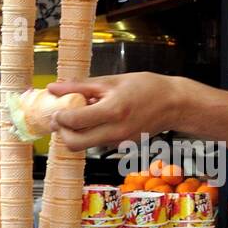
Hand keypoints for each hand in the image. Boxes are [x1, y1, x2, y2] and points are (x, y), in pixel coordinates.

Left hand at [47, 73, 179, 149]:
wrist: (173, 104)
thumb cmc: (146, 88)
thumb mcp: (111, 81)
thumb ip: (79, 86)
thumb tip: (54, 88)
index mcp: (113, 111)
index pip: (74, 121)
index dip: (58, 117)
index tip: (55, 110)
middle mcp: (115, 132)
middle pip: (74, 144)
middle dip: (62, 132)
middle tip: (60, 119)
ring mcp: (119, 142)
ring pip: (84, 146)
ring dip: (75, 133)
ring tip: (81, 115)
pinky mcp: (121, 146)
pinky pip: (97, 143)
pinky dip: (89, 134)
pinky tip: (96, 119)